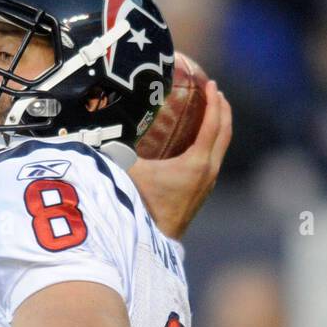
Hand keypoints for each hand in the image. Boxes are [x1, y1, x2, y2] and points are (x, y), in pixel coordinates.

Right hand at [127, 80, 231, 240]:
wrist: (154, 243)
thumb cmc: (143, 207)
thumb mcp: (131, 173)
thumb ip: (120, 152)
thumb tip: (101, 133)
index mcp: (197, 162)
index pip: (212, 123)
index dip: (213, 100)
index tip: (211, 82)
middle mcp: (208, 171)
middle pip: (225, 132)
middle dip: (222, 109)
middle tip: (215, 91)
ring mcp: (208, 184)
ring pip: (222, 147)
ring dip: (220, 126)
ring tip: (213, 111)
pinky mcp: (202, 193)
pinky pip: (214, 159)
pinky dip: (213, 142)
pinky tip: (200, 141)